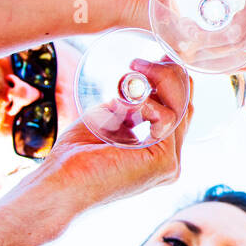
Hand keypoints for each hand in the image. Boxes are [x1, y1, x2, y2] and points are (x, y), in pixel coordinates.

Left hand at [21, 66, 192, 236]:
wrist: (59, 186)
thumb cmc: (73, 159)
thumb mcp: (105, 121)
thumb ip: (126, 107)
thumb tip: (136, 85)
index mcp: (159, 154)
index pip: (181, 110)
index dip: (172, 82)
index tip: (155, 60)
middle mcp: (170, 160)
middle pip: (186, 105)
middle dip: (169, 76)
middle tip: (142, 62)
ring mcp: (170, 163)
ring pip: (182, 107)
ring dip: (160, 80)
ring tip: (135, 69)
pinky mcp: (164, 162)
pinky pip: (169, 118)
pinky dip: (150, 102)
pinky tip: (129, 104)